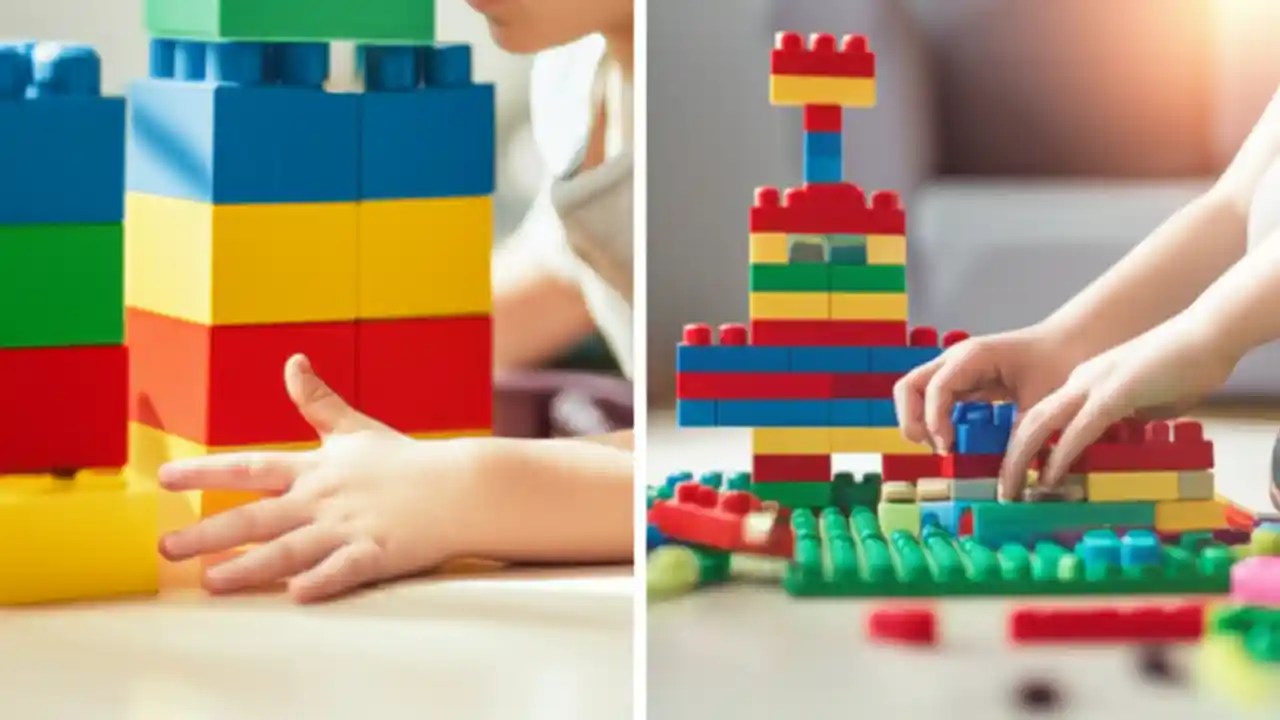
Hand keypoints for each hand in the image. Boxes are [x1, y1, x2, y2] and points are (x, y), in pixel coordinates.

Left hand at [158, 354, 486, 602]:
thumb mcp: (356, 429)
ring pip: (291, 549)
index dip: (205, 471)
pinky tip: (296, 595)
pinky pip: (345, 570)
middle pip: (258, 516)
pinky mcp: (378, 554)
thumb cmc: (406, 462)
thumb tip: (293, 361)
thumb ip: (319, 401)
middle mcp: (324, 499)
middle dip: (209, 533)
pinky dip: (321, 581)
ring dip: (250, 567)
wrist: (460, 486)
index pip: (250, 468)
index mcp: (316, 469)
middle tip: (166, 549)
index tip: (164, 479)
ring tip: (212, 581)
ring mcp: (350, 528)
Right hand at [894, 326, 1074, 450]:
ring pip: (915, 394)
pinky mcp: (961, 382)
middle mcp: (954, 361)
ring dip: (919, 422)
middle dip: (912, 421)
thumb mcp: (1040, 404)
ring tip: (943, 447)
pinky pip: (933, 402)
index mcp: (972, 357)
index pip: (935, 388)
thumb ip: (1019, 439)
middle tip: (935, 449)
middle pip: (909, 387)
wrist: (1070, 342)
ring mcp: (954, 371)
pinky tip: (955, 440)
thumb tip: (1006, 482)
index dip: (935, 421)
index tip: (947, 449)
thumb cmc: (1058, 363)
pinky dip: (934, 422)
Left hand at [999, 316, 1235, 498]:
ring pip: (1040, 423)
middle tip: (1003, 492)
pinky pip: (1078, 429)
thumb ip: (1129, 417)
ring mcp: (1093, 385)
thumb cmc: (1187, 366)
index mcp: (1085, 382)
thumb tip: (1125, 432)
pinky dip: (1059, 456)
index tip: (1020, 477)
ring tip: (1012, 491)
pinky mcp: (1114, 393)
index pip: (1045, 418)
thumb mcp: (1148, 401)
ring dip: (1021, 460)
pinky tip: (1048, 477)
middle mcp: (1080, 381)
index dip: (1027, 448)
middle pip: (1031, 422)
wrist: (1208, 333)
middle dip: (1012, 458)